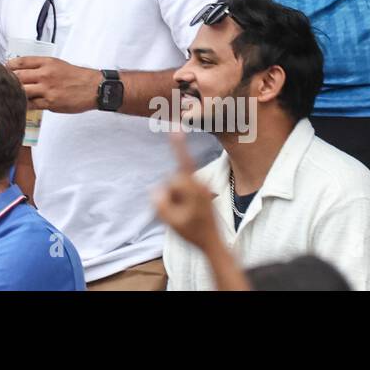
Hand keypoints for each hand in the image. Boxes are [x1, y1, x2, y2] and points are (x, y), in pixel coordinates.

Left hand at [8, 55, 100, 112]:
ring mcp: (47, 89)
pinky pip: (31, 105)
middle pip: (18, 76)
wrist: (93, 88)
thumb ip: (40, 66)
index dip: (9, 65)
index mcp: (47, 62)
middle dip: (8, 80)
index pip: (21, 61)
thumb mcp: (58, 64)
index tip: (4, 69)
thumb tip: (23, 70)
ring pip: (22, 91)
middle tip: (3, 83)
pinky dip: (24, 104)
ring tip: (10, 95)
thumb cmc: (76, 76)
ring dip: (15, 93)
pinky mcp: (50, 103)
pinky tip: (20, 104)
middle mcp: (45, 74)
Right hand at [153, 130, 219, 250]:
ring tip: (187, 214)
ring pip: (178, 183)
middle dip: (171, 193)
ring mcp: (202, 186)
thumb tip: (156, 190)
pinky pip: (183, 188)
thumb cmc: (194, 232)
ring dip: (176, 197)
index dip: (177, 144)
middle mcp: (199, 183)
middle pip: (174, 178)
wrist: (213, 242)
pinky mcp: (202, 189)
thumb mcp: (172, 221)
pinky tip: (188, 211)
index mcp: (194, 188)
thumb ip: (160, 203)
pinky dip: (180, 198)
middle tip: (180, 213)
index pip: (182, 163)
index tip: (177, 127)